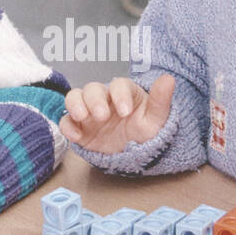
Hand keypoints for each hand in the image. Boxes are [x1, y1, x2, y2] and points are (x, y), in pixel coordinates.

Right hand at [59, 75, 174, 153]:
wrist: (135, 155)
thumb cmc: (146, 132)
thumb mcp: (156, 119)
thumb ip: (160, 100)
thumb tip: (169, 79)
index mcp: (124, 93)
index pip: (119, 85)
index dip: (120, 95)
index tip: (125, 111)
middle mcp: (104, 99)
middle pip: (92, 89)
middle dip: (95, 100)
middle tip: (102, 116)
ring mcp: (89, 112)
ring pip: (74, 98)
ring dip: (75, 105)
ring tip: (82, 117)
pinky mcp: (79, 127)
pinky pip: (66, 122)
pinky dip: (67, 126)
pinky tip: (75, 136)